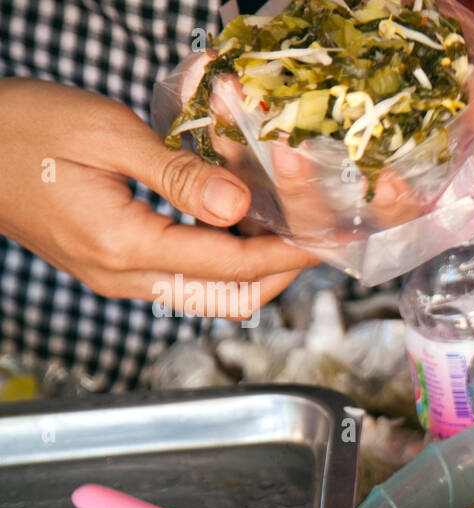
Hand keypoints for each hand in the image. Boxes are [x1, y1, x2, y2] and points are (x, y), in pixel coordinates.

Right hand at [0, 78, 319, 319]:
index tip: (327, 239)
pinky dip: (222, 260)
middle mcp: (123, 278)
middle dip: (282, 272)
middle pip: (230, 299)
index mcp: (123, 247)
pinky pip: (185, 279)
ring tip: (288, 227)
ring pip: (210, 295)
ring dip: (255, 269)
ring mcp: (117, 280)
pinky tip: (240, 224)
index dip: (287, 256)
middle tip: (317, 237)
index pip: (230, 269)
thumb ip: (177, 174)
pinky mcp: (113, 269)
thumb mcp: (105, 133)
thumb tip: (240, 208)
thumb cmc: (21, 126)